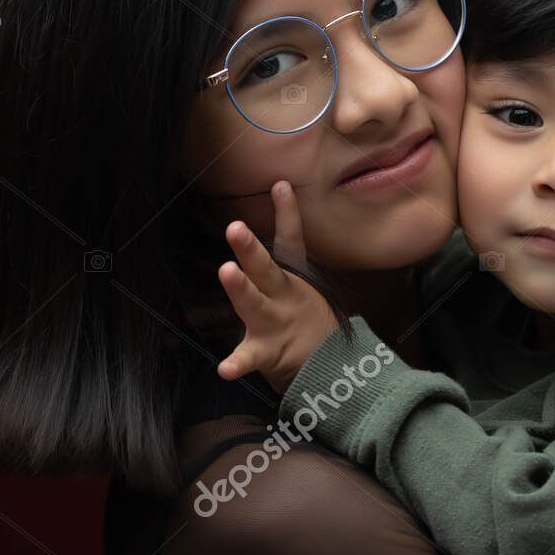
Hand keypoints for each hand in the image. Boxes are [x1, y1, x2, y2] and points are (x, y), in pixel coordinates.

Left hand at [216, 180, 337, 393]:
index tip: (279, 185)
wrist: (330, 367)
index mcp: (291, 280)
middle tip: (235, 228)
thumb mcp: (291, 289)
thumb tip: (263, 216)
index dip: (287, 213)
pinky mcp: (267, 352)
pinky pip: (249, 358)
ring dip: (241, 289)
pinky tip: (224, 369)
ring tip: (227, 272)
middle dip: (250, 249)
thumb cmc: (300, 321)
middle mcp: (284, 296)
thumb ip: (267, 263)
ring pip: (255, 304)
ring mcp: (275, 323)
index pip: (290, 241)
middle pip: (267, 269)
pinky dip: (237, 363)